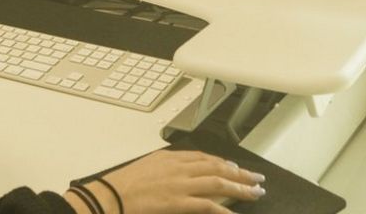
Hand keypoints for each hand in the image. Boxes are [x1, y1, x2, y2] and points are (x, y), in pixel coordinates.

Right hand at [64, 150, 266, 213]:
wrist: (109, 195)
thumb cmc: (122, 185)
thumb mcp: (145, 168)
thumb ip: (163, 169)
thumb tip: (174, 174)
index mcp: (169, 158)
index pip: (203, 157)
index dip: (222, 162)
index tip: (234, 167)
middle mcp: (178, 168)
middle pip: (216, 167)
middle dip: (239, 173)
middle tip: (256, 178)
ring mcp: (180, 184)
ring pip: (219, 182)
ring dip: (240, 188)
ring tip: (255, 192)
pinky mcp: (179, 202)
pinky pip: (209, 205)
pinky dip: (225, 210)